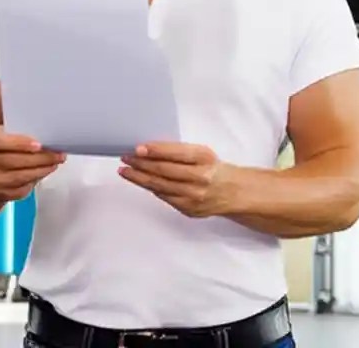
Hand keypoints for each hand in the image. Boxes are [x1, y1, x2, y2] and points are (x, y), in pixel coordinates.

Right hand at [0, 126, 64, 201]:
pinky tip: (45, 172)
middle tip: (57, 154)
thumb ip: (13, 131)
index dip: (19, 143)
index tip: (37, 144)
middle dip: (40, 158)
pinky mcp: (0, 194)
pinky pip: (21, 189)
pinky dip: (35, 180)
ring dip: (41, 170)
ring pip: (19, 177)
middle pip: (14, 161)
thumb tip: (42, 129)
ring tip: (55, 162)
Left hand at [119, 142, 235, 218]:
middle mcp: (201, 178)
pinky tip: (141, 181)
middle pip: (164, 171)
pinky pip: (165, 197)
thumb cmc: (212, 168)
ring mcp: (194, 196)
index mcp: (204, 158)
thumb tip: (147, 150)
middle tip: (126, 158)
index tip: (138, 148)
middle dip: (141, 164)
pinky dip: (151, 188)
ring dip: (139, 178)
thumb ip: (178, 152)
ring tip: (125, 171)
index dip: (155, 151)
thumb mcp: (201, 153)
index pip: (176, 153)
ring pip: (160, 186)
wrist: (233, 192)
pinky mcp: (189, 209)